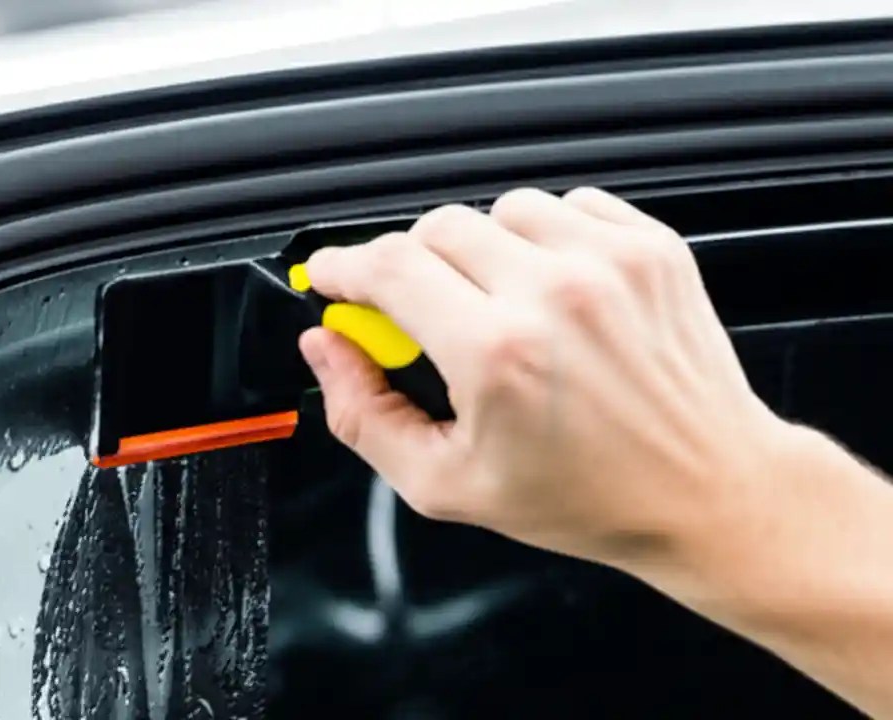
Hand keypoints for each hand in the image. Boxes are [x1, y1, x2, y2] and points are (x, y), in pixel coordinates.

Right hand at [298, 188, 791, 568]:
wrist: (707, 490)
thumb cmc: (589, 497)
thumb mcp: (449, 484)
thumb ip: (366, 416)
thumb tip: (327, 350)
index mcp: (497, 353)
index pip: (388, 266)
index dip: (344, 266)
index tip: (333, 276)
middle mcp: (555, 294)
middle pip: (436, 228)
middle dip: (410, 266)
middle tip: (421, 314)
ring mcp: (609, 263)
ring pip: (499, 210)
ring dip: (480, 250)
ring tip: (499, 307)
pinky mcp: (651, 247)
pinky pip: (565, 206)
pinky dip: (543, 238)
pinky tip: (550, 290)